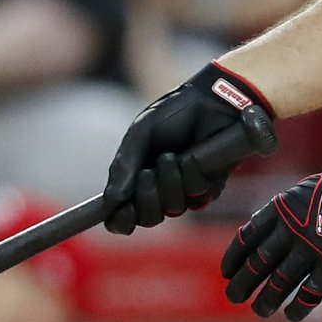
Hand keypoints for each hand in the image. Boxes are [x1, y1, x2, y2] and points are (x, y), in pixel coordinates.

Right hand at [103, 62, 278, 232]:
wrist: (211, 101)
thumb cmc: (173, 113)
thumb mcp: (141, 133)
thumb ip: (123, 166)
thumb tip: (111, 200)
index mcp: (136, 178)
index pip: (124, 215)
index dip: (120, 220)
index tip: (120, 213)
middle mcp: (160, 189)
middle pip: (148, 218)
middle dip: (146, 198)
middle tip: (147, 173)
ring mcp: (185, 191)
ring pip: (172, 209)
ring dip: (168, 184)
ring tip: (170, 157)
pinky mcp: (209, 187)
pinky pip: (196, 196)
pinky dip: (190, 176)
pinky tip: (190, 158)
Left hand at [221, 149, 321, 321]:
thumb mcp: (312, 187)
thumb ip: (287, 206)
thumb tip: (263, 220)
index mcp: (283, 207)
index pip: (248, 237)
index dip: (234, 258)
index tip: (227, 271)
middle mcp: (292, 231)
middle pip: (258, 264)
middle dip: (242, 284)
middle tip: (234, 297)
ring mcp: (312, 251)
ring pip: (279, 284)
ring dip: (266, 301)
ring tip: (259, 310)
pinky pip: (309, 295)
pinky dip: (298, 308)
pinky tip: (291, 316)